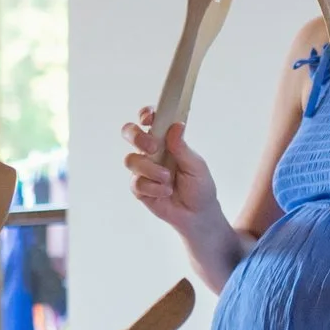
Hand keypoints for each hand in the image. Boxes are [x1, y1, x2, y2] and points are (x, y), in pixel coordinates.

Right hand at [123, 108, 219, 235]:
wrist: (198, 214)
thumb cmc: (199, 186)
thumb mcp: (196, 165)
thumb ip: (182, 147)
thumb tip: (176, 126)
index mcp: (166, 140)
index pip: (151, 120)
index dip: (146, 114)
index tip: (149, 118)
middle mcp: (151, 152)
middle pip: (130, 133)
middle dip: (137, 137)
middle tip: (152, 147)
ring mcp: (143, 169)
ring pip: (131, 159)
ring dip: (150, 169)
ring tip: (167, 179)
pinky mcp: (139, 188)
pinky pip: (136, 183)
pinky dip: (153, 187)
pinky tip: (166, 192)